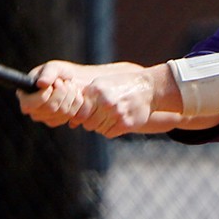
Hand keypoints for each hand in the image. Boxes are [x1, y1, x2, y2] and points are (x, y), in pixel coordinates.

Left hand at [18, 61, 156, 136]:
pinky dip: (110, 130)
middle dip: (90, 121)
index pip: (78, 112)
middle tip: (99, 115)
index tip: (83, 114)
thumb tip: (71, 116)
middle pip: (87, 123)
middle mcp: (105, 102)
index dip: (79, 115)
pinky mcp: (125, 124)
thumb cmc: (121, 86)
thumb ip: (86, 96)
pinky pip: (108, 133)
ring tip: (109, 116)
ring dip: (100, 126)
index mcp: (97, 91)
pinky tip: (117, 120)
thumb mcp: (101, 84)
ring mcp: (116, 114)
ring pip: (97, 129)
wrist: (148, 88)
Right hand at [18, 61, 91, 126]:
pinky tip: (74, 94)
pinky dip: (76, 102)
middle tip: (64, 82)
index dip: (44, 95)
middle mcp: (33, 110)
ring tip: (69, 86)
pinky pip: (70, 115)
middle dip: (62, 91)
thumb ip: (47, 73)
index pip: (30, 104)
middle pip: (51, 108)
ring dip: (70, 95)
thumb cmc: (59, 73)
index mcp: (25, 95)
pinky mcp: (58, 121)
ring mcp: (45, 118)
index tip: (53, 84)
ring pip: (62, 112)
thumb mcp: (53, 67)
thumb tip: (41, 83)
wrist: (74, 80)